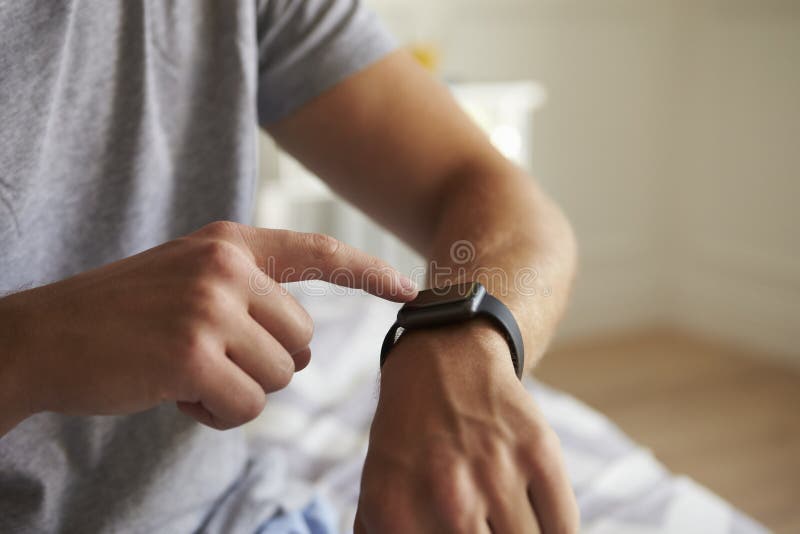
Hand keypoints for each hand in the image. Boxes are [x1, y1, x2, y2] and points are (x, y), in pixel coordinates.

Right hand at [0, 221, 416, 432]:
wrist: (45, 336)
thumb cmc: (124, 314)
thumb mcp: (190, 278)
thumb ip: (248, 294)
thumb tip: (304, 345)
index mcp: (230, 242)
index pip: (319, 252)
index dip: (370, 272)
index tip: (412, 291)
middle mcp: (226, 265)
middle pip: (302, 340)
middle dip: (264, 363)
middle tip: (207, 358)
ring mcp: (210, 306)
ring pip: (281, 376)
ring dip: (239, 390)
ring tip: (186, 373)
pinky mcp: (193, 353)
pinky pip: (248, 406)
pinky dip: (217, 414)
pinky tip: (174, 393)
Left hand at [354, 322, 578, 533]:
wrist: (446, 362)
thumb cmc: (410, 441)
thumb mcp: (378, 495)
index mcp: (399, 515)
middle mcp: (449, 500)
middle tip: (489, 531)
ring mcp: (499, 475)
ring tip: (508, 524)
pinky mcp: (540, 454)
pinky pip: (564, 528)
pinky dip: (556, 533)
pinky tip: (538, 524)